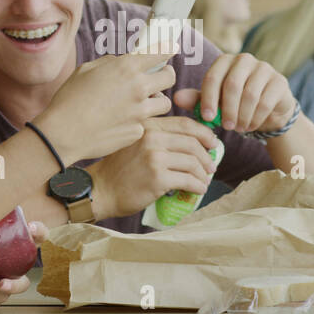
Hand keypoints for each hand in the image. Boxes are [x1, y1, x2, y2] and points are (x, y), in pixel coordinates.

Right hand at [34, 52, 174, 163]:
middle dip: (166, 75)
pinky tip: (120, 122)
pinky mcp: (138, 131)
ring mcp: (140, 112)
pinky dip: (137, 121)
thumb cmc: (70, 99)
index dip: (167, 48)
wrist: (64, 133)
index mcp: (126, 67)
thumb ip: (110, 63)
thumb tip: (121, 62)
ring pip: (164, 103)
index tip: (171, 47)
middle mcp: (139, 88)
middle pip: (170, 77)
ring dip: (156, 100)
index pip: (159, 52)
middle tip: (159, 77)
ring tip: (141, 102)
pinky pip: (145, 123)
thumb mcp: (86, 70)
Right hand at [86, 116, 220, 218]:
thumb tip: (192, 142)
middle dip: (207, 155)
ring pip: (192, 162)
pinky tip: (198, 190)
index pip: (184, 123)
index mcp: (148, 125)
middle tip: (211, 165)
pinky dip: (197, 186)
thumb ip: (158, 137)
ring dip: (203, 173)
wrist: (100, 190)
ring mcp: (154, 157)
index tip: (213, 142)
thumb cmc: (119, 169)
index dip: (204, 133)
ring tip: (205, 180)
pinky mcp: (158, 177)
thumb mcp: (135, 143)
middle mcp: (151, 137)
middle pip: (192, 142)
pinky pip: (188, 180)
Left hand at [184, 53, 296, 133]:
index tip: (207, 118)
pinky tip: (251, 126)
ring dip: (242, 116)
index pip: (212, 77)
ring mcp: (264, 68)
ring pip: (250, 95)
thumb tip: (175, 98)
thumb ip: (197, 100)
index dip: (208, 99)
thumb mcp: (215, 103)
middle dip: (227, 110)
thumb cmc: (235, 104)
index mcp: (225, 61)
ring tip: (238, 129)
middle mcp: (244, 59)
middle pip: (232, 85)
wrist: (267, 111)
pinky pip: (266, 102)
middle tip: (226, 127)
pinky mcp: (279, 81)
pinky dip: (256, 118)